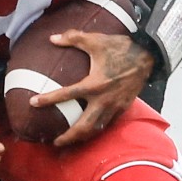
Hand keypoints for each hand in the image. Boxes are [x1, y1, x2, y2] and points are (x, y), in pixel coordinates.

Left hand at [28, 30, 153, 147]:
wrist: (148, 55)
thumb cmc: (120, 47)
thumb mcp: (95, 40)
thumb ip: (72, 38)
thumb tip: (52, 39)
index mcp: (94, 84)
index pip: (66, 94)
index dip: (48, 99)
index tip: (33, 103)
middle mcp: (104, 100)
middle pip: (83, 126)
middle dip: (68, 137)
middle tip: (55, 142)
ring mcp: (115, 106)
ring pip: (96, 129)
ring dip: (82, 137)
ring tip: (70, 141)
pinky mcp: (123, 107)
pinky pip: (107, 124)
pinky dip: (96, 129)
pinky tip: (88, 130)